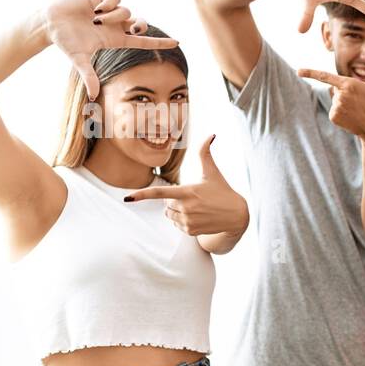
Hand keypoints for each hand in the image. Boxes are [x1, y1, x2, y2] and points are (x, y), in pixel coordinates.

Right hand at [43, 0, 178, 99]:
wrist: (49, 23)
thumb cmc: (65, 42)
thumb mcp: (79, 60)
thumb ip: (88, 76)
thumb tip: (93, 96)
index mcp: (115, 40)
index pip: (143, 42)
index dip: (160, 42)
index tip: (177, 42)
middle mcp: (116, 26)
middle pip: (140, 24)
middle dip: (141, 25)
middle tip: (133, 28)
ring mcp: (109, 12)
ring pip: (126, 11)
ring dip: (114, 16)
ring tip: (96, 20)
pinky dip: (109, 3)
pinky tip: (96, 9)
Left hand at [124, 135, 249, 235]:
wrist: (237, 216)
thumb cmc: (223, 191)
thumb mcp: (213, 172)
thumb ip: (206, 153)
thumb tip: (211, 134)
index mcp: (188, 191)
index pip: (160, 193)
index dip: (142, 195)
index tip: (127, 198)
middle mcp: (186, 207)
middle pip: (165, 204)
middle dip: (174, 201)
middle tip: (193, 199)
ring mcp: (188, 221)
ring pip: (169, 215)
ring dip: (177, 212)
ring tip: (196, 209)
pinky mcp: (191, 231)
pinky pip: (176, 225)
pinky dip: (183, 221)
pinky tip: (198, 218)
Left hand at [298, 58, 364, 140]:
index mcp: (348, 84)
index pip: (325, 76)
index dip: (310, 72)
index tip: (298, 71)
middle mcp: (340, 94)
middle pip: (335, 90)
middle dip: (345, 94)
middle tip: (359, 102)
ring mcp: (336, 106)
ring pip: (335, 101)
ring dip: (344, 104)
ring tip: (357, 110)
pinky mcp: (334, 117)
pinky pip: (334, 112)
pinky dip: (341, 114)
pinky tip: (351, 117)